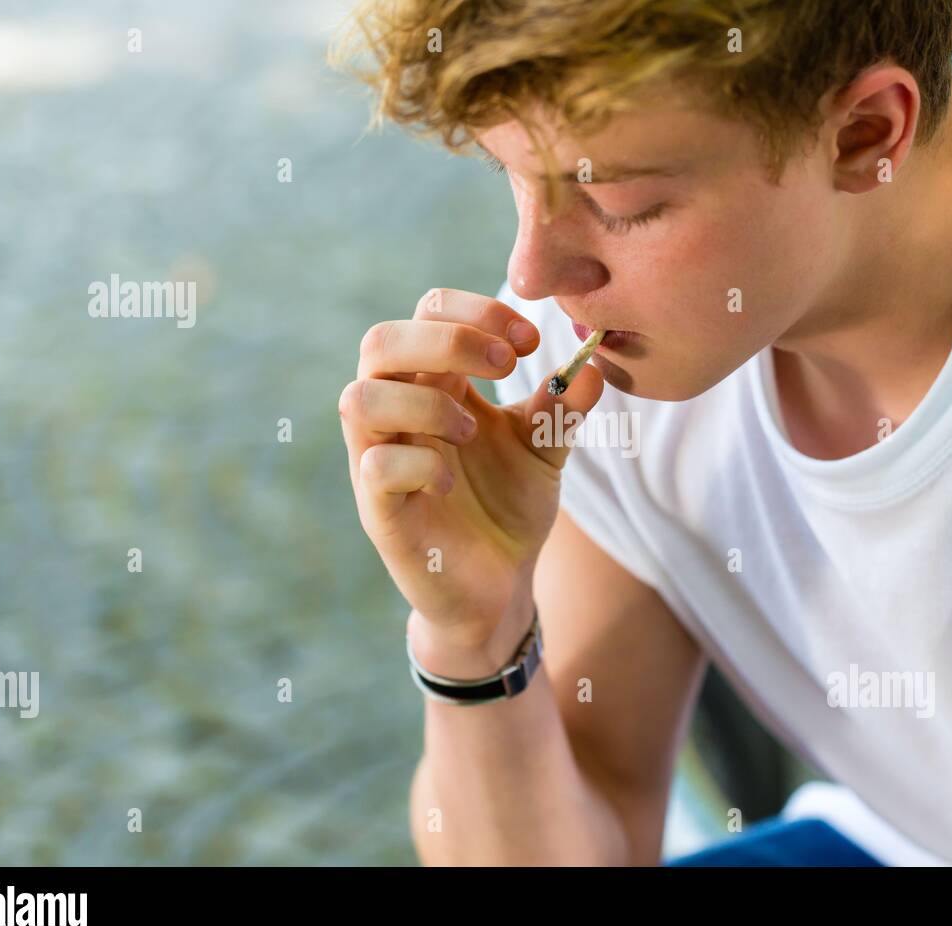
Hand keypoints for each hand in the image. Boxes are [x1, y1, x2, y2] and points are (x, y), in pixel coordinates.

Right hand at [340, 288, 603, 654]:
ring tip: (472, 430)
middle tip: (508, 366)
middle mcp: (397, 415)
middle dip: (448, 339)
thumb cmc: (508, 508)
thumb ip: (562, 408)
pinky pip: (376, 466)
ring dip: (425, 402)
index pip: (428, 312)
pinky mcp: (380, 511)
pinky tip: (453, 480)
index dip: (476, 310)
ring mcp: (379, 461)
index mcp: (434, 386)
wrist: (498, 588)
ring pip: (361, 397)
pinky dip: (421, 463)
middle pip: (382, 341)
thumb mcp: (544, 450)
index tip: (531, 339)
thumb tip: (591, 366)